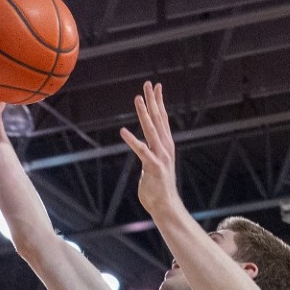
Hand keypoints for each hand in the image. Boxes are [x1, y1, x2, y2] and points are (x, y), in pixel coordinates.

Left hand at [117, 81, 180, 215]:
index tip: (155, 87)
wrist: (166, 206)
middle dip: (153, 101)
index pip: (162, 119)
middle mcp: (165, 148)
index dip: (158, 102)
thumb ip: (150, 153)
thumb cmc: (158, 187)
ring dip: (144, 114)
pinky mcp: (153, 167)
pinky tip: (123, 131)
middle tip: (148, 83)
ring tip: (138, 99)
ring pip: (151, 130)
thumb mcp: (153, 164)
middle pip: (158, 119)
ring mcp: (160, 157)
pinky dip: (132, 141)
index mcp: (165, 145)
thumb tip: (145, 147)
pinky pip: (141, 151)